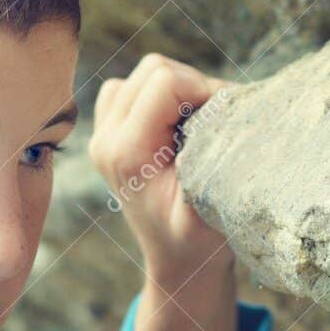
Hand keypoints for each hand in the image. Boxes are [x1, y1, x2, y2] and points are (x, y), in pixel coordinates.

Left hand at [91, 52, 234, 289]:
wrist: (177, 261)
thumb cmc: (199, 243)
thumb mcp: (208, 214)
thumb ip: (208, 170)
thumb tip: (219, 121)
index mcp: (127, 153)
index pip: (166, 83)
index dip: (205, 91)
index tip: (225, 120)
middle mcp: (107, 138)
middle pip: (155, 69)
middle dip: (195, 87)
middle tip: (217, 123)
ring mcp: (104, 132)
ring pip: (147, 72)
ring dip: (181, 90)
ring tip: (200, 126)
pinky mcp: (111, 129)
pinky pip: (135, 85)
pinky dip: (163, 95)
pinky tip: (179, 125)